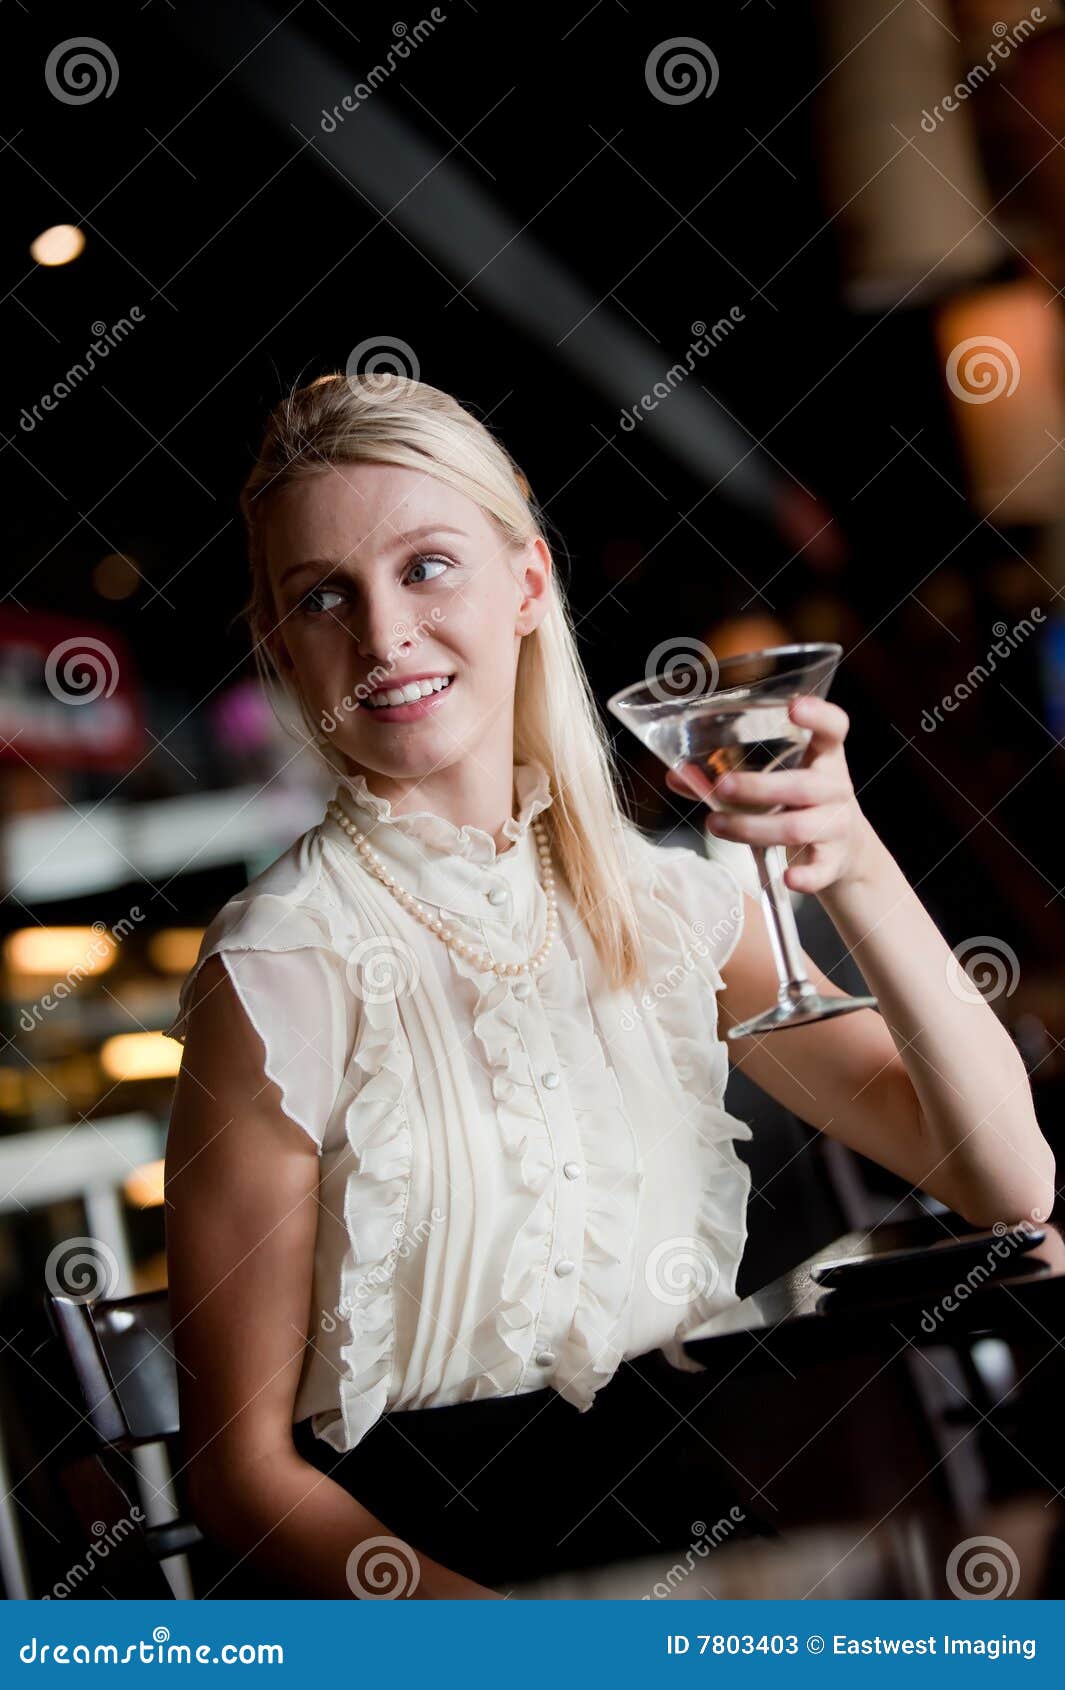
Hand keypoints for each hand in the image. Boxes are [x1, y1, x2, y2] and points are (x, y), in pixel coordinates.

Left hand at [663, 695, 875, 896]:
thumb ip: (726, 776)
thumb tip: (676, 774)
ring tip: (714, 824)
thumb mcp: (775, 780)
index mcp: (823, 756)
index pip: (834, 727)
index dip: (818, 715)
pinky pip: (821, 870)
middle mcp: (835, 787)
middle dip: (759, 787)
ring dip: (752, 828)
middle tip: (721, 786)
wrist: (844, 850)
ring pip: (798, 827)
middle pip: (802, 785)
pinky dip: (805, 877)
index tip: (793, 707)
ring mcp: (838, 824)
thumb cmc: (797, 802)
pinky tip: (786, 879)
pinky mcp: (834, 860)